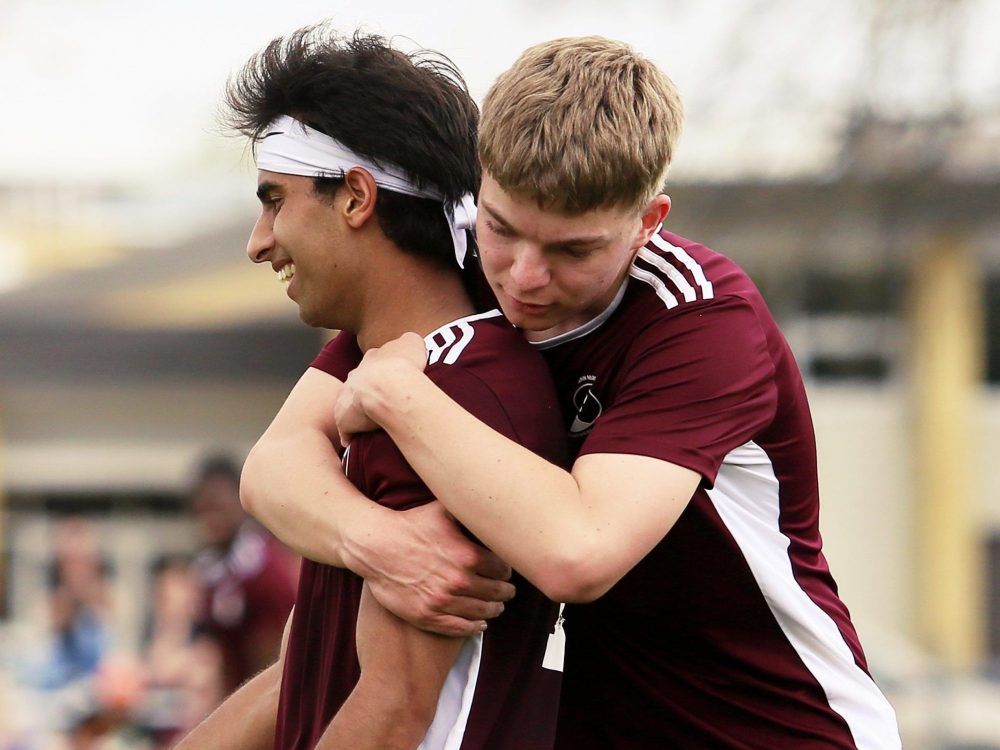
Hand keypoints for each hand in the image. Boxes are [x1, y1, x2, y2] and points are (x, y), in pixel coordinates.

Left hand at [335, 331, 428, 446]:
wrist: (389, 387)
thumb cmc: (405, 365)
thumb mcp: (412, 342)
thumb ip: (409, 341)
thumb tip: (409, 344)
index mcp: (373, 358)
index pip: (375, 362)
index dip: (384, 371)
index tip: (392, 380)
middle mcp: (356, 376)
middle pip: (358, 382)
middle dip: (366, 390)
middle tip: (382, 401)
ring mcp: (347, 397)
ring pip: (349, 405)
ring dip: (357, 413)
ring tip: (371, 424)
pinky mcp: (344, 419)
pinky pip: (346, 430)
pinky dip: (352, 435)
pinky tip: (361, 442)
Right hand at [353, 502, 515, 636]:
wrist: (375, 546)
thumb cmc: (410, 525)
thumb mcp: (442, 510)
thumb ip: (467, 509)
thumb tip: (487, 500)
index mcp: (467, 556)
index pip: (502, 569)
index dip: (507, 570)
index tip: (506, 572)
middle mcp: (459, 581)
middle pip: (497, 593)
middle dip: (505, 592)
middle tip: (507, 591)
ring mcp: (442, 601)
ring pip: (482, 612)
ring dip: (493, 610)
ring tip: (497, 607)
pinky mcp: (427, 616)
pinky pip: (460, 628)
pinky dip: (474, 628)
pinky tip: (480, 624)